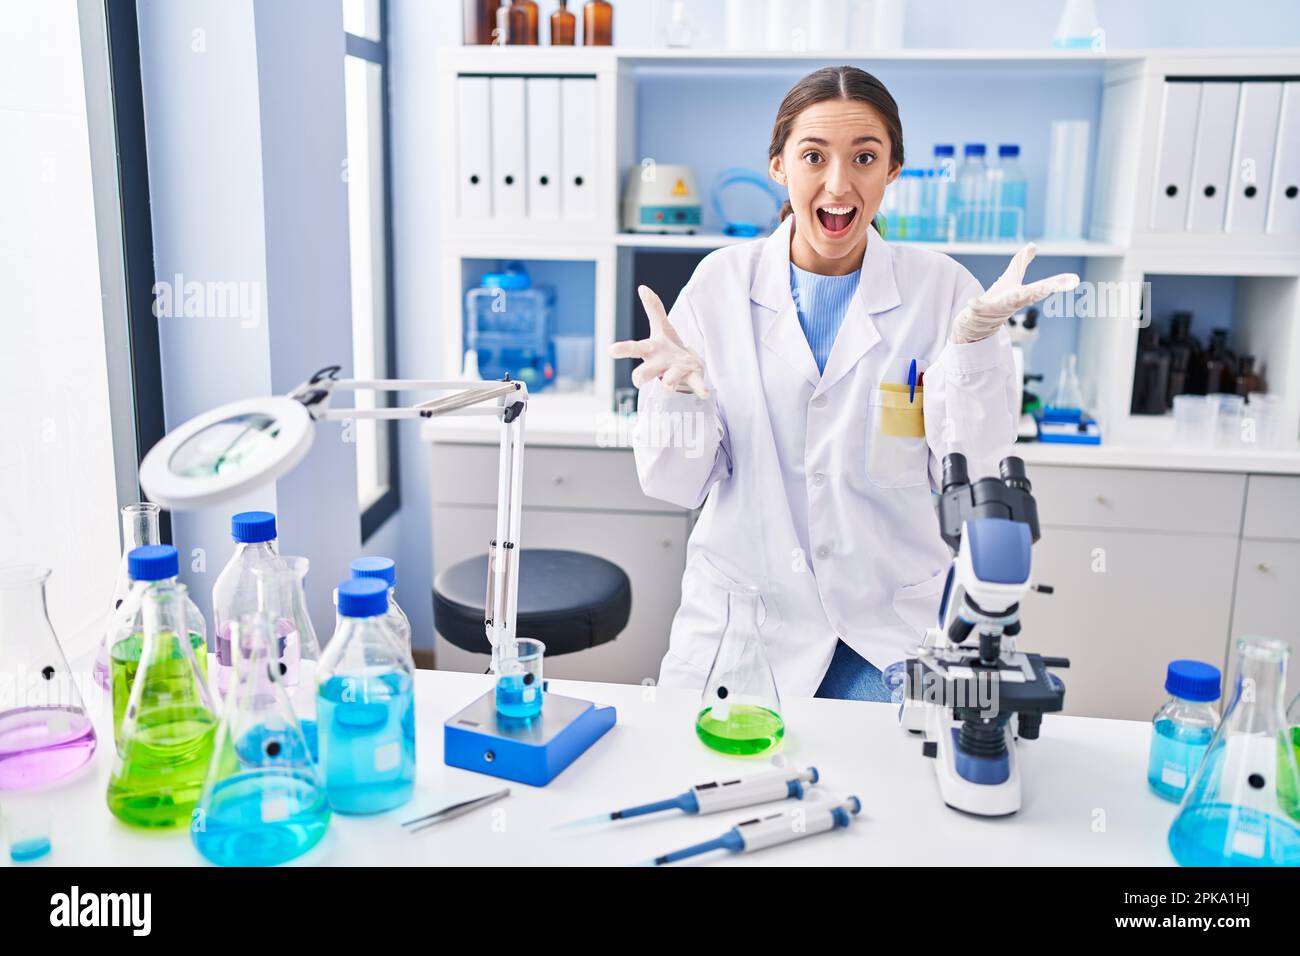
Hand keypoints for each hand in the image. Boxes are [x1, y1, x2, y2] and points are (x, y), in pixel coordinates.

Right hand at [609, 285, 710, 397]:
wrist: (686, 370)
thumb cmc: (667, 350)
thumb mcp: (662, 328)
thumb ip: (654, 309)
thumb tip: (643, 287)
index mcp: (652, 351)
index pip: (635, 348)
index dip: (623, 349)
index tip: (611, 350)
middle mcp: (661, 365)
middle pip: (646, 371)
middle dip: (641, 375)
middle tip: (637, 380)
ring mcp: (676, 374)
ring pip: (670, 380)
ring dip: (669, 382)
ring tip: (668, 384)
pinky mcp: (693, 379)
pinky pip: (696, 385)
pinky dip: (700, 389)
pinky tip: (705, 393)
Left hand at [950, 243, 1079, 343]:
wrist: (978, 322)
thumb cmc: (999, 298)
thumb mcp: (1011, 276)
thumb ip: (1021, 261)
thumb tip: (1033, 245)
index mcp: (1023, 293)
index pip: (1043, 287)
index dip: (1058, 283)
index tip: (1075, 280)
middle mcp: (1013, 301)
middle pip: (1029, 295)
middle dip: (1039, 291)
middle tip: (1049, 287)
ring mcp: (997, 308)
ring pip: (1006, 303)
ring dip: (1012, 299)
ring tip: (1017, 293)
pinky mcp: (980, 311)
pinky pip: (978, 307)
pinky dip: (976, 305)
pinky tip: (972, 301)